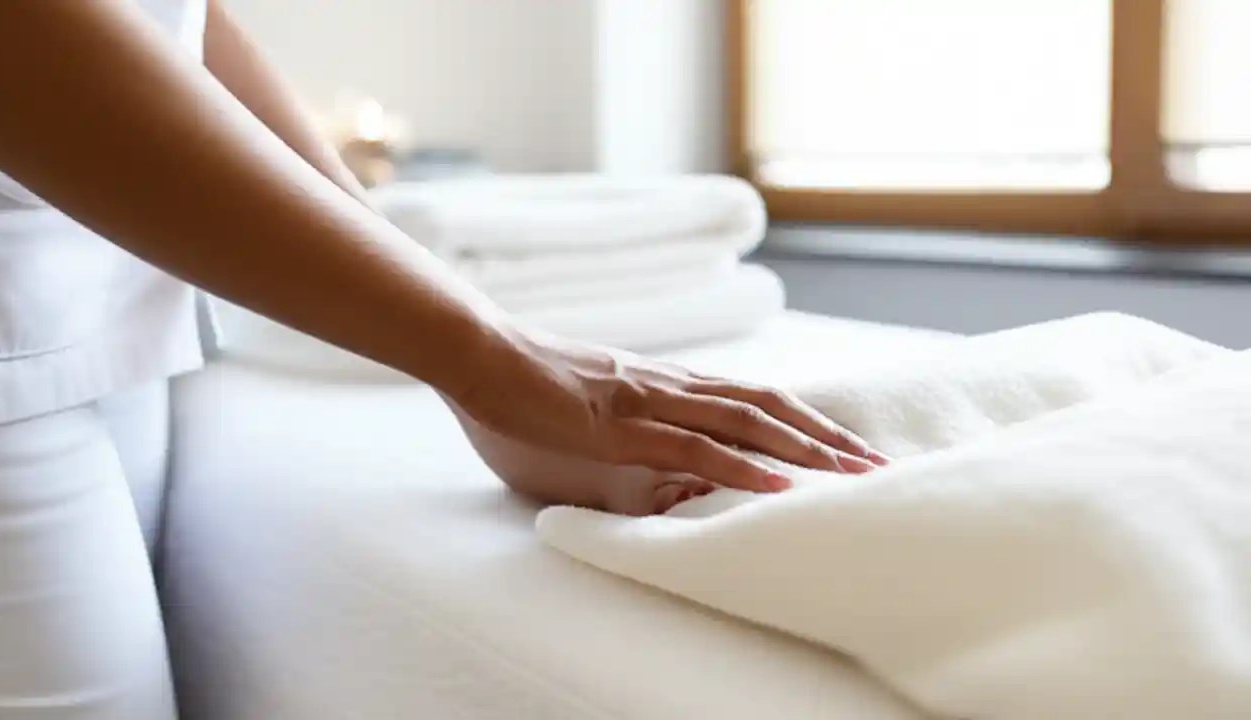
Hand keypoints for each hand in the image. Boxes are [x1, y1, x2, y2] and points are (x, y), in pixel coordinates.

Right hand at [448, 324, 888, 502]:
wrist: (479, 353)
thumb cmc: (525, 385)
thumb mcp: (592, 408)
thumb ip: (632, 427)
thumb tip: (658, 455)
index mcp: (666, 382)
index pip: (753, 399)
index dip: (806, 421)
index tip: (847, 447)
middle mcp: (670, 385)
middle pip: (769, 406)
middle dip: (827, 437)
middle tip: (878, 465)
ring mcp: (648, 402)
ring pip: (745, 422)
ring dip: (805, 449)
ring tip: (853, 475)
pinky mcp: (619, 425)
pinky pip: (691, 447)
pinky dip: (741, 467)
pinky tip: (779, 485)